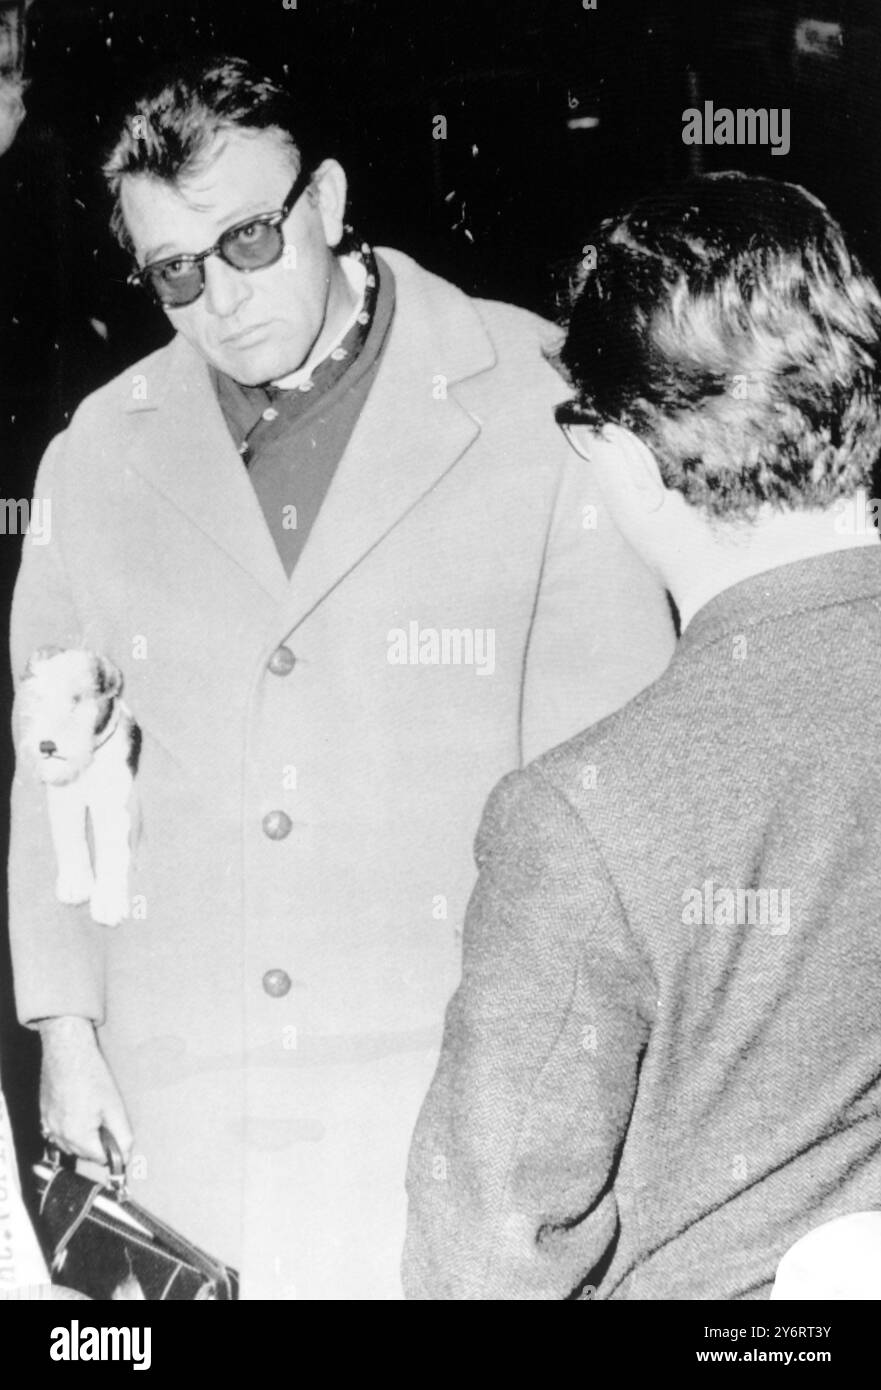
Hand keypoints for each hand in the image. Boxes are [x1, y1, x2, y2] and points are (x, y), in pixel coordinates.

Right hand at [37, 1016, 133, 1165]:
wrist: (68, 1051)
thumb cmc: (90, 1074)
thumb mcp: (114, 1106)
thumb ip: (122, 1135)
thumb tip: (125, 1156)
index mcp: (77, 1136)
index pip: (99, 1159)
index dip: (112, 1149)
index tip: (117, 1138)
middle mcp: (58, 1134)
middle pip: (84, 1153)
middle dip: (98, 1143)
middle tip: (106, 1118)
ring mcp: (48, 1125)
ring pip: (69, 1145)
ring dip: (82, 1138)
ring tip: (92, 1112)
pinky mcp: (43, 1115)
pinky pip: (57, 1132)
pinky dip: (68, 1129)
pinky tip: (78, 1111)